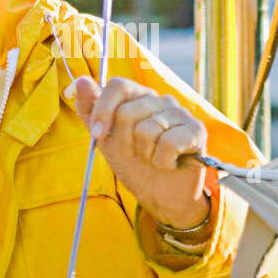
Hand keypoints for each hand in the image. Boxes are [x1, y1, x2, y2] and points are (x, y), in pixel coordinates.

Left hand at [69, 75, 210, 229]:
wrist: (161, 195)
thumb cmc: (135, 164)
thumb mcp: (106, 140)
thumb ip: (91, 111)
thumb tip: (81, 81)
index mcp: (138, 97)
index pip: (118, 85)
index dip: (103, 110)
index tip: (98, 136)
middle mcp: (160, 100)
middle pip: (128, 112)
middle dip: (123, 143)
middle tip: (134, 154)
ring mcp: (180, 113)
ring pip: (147, 130)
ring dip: (144, 155)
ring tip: (153, 159)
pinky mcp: (196, 131)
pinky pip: (169, 143)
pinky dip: (163, 161)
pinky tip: (170, 163)